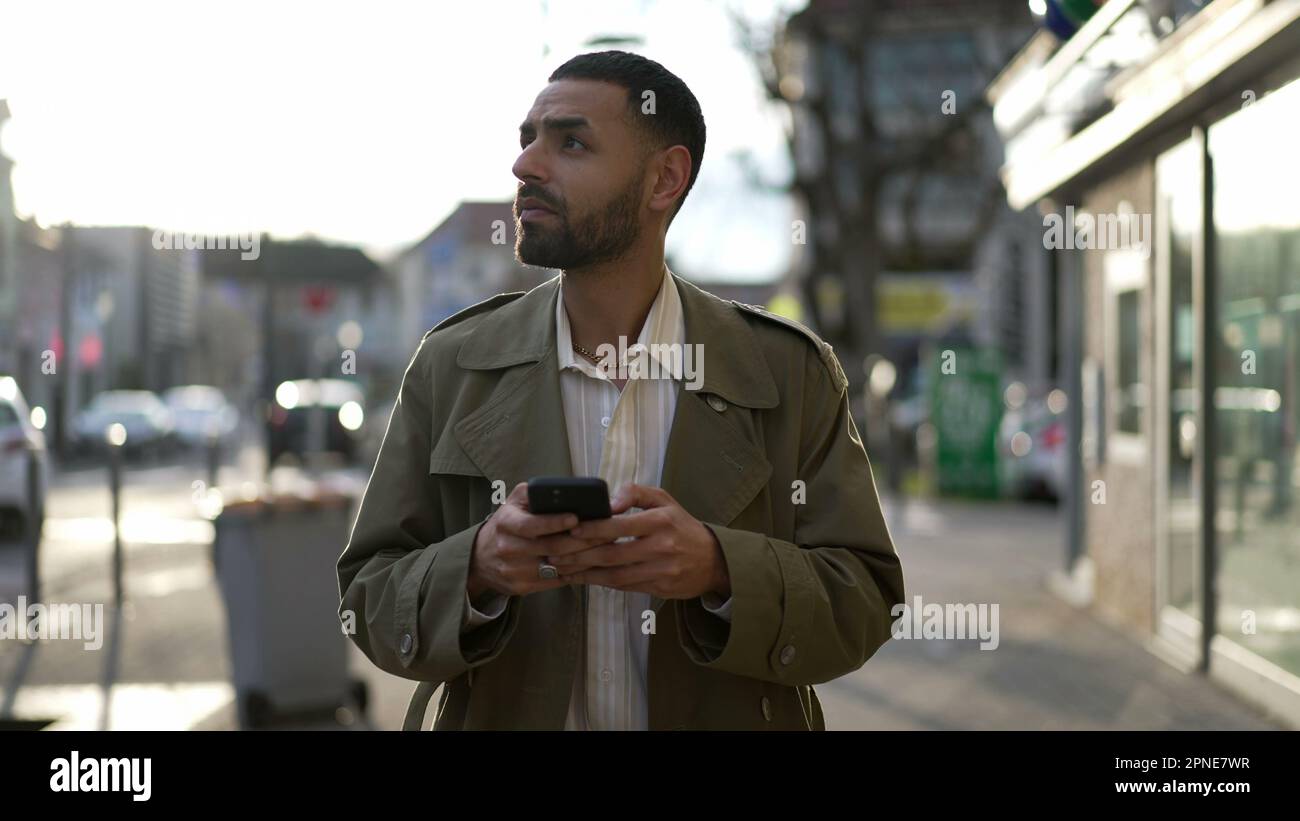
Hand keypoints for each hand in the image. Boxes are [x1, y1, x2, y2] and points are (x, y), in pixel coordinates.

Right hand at [468, 483, 605, 597]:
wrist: (480, 558)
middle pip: (551, 548)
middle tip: (607, 532)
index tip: (576, 517)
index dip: (555, 522)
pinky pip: (555, 581)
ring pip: (558, 566)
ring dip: (584, 558)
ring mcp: (514, 571)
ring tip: (605, 547)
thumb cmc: (507, 524)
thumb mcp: (514, 502)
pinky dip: (575, 572)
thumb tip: (568, 491)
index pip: (531, 525)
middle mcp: (508, 548)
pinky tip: (590, 563)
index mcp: (506, 523)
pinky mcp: (522, 587)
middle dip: (582, 540)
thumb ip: (536, 493)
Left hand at [551, 483, 729, 599]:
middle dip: (579, 554)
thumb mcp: (664, 500)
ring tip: (562, 568)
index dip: (593, 529)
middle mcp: (661, 547)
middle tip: (554, 553)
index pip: (620, 526)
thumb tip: (608, 503)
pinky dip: (600, 583)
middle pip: (612, 554)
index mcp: (661, 521)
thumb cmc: (681, 526)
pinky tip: (583, 578)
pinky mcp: (659, 588)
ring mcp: (661, 570)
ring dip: (585, 573)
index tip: (570, 528)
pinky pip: (624, 586)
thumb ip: (635, 494)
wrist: (712, 560)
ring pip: (615, 575)